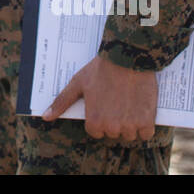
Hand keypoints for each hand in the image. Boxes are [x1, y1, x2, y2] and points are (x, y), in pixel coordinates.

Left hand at [42, 54, 157, 141]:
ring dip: (131, 124)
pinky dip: (145, 124)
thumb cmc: (100, 70)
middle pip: (113, 133)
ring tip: (128, 103)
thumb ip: (62, 102)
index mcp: (94, 121)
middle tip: (116, 101)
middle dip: (114, 121)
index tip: (103, 105)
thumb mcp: (77, 83)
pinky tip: (141, 108)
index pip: (96, 132)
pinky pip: (146, 133)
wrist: (128, 58)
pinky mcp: (147, 121)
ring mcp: (130, 126)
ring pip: (130, 134)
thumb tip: (46, 117)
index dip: (99, 118)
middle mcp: (112, 128)